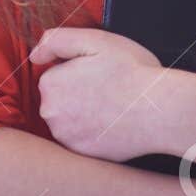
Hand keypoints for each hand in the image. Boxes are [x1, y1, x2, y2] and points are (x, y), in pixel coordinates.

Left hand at [30, 27, 162, 161]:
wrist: (160, 111)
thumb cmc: (131, 72)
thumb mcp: (94, 40)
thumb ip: (56, 41)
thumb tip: (35, 55)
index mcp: (50, 85)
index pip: (55, 73)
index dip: (78, 69)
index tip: (99, 71)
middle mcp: (51, 115)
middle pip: (60, 98)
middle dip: (78, 92)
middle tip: (108, 88)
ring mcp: (66, 138)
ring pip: (70, 119)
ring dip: (85, 113)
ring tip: (113, 105)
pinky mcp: (83, 155)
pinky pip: (83, 138)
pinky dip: (94, 132)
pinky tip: (114, 123)